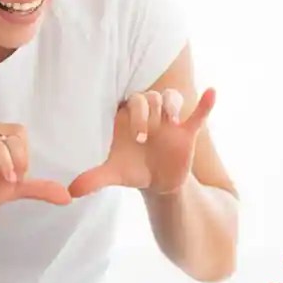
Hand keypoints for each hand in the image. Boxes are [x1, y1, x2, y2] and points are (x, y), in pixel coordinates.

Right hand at [0, 123, 71, 228]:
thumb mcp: (17, 188)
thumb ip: (40, 188)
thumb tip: (68, 198)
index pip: (19, 132)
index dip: (24, 154)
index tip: (19, 174)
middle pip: (11, 136)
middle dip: (18, 160)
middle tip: (12, 178)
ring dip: (6, 164)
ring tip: (3, 179)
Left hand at [68, 88, 215, 196]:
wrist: (158, 182)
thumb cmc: (133, 170)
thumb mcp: (114, 174)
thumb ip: (94, 179)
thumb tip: (71, 191)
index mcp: (129, 118)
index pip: (129, 103)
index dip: (133, 114)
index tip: (135, 138)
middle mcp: (149, 114)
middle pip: (149, 97)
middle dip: (147, 114)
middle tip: (145, 138)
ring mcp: (169, 121)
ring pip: (171, 98)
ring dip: (171, 106)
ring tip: (172, 122)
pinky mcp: (188, 132)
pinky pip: (199, 113)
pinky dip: (205, 104)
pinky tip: (212, 92)